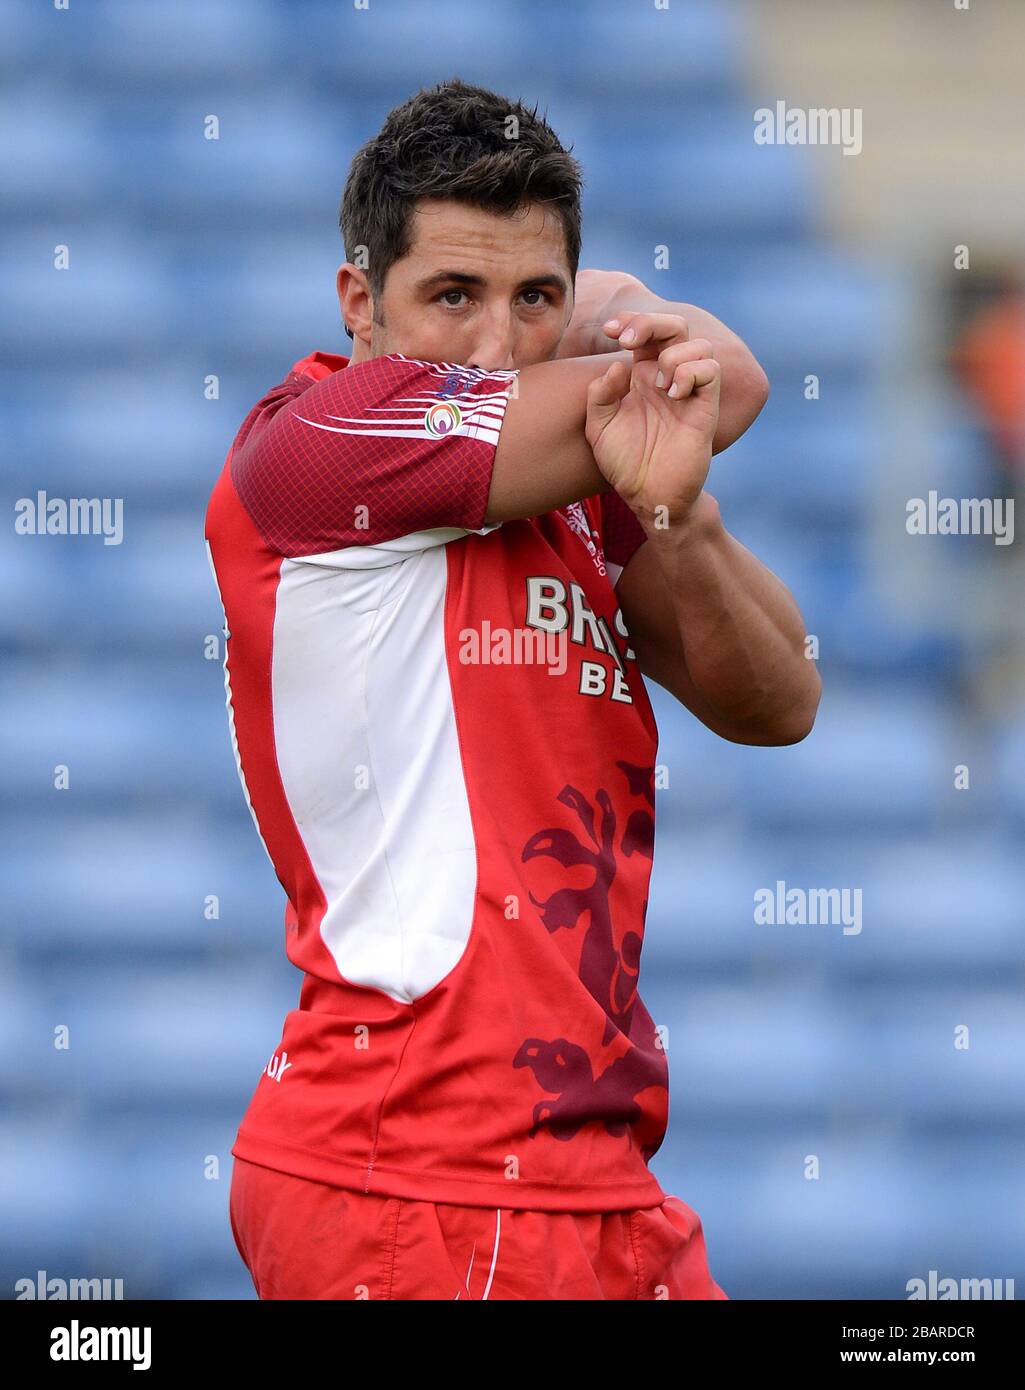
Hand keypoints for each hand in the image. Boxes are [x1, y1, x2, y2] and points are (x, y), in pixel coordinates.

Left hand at [584, 311, 720, 523]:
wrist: (647, 495)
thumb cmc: (624, 462)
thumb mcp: (598, 427)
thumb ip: (600, 394)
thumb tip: (619, 365)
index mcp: (642, 376)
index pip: (646, 332)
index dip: (631, 319)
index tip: (611, 329)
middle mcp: (667, 379)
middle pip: (675, 327)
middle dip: (653, 322)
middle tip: (630, 340)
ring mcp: (688, 392)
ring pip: (699, 346)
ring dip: (674, 355)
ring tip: (659, 386)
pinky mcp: (704, 409)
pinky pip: (711, 372)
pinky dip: (692, 373)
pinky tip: (674, 394)